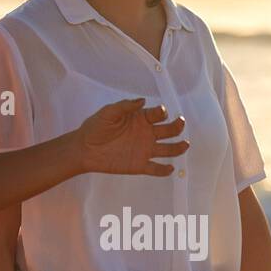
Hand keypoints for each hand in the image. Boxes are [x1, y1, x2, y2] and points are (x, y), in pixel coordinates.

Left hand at [73, 98, 187, 176]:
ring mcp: (144, 150)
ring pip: (168, 149)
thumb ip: (125, 106)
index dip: (162, 112)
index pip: (158, 114)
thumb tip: (143, 100)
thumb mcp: (108, 112)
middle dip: (177, 126)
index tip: (161, 112)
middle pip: (169, 130)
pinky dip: (164, 170)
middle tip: (180, 123)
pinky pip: (156, 169)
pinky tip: (170, 168)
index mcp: (140, 119)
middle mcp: (146, 133)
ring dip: (178, 147)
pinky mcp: (139, 165)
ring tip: (185, 145)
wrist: (84, 149)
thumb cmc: (95, 127)